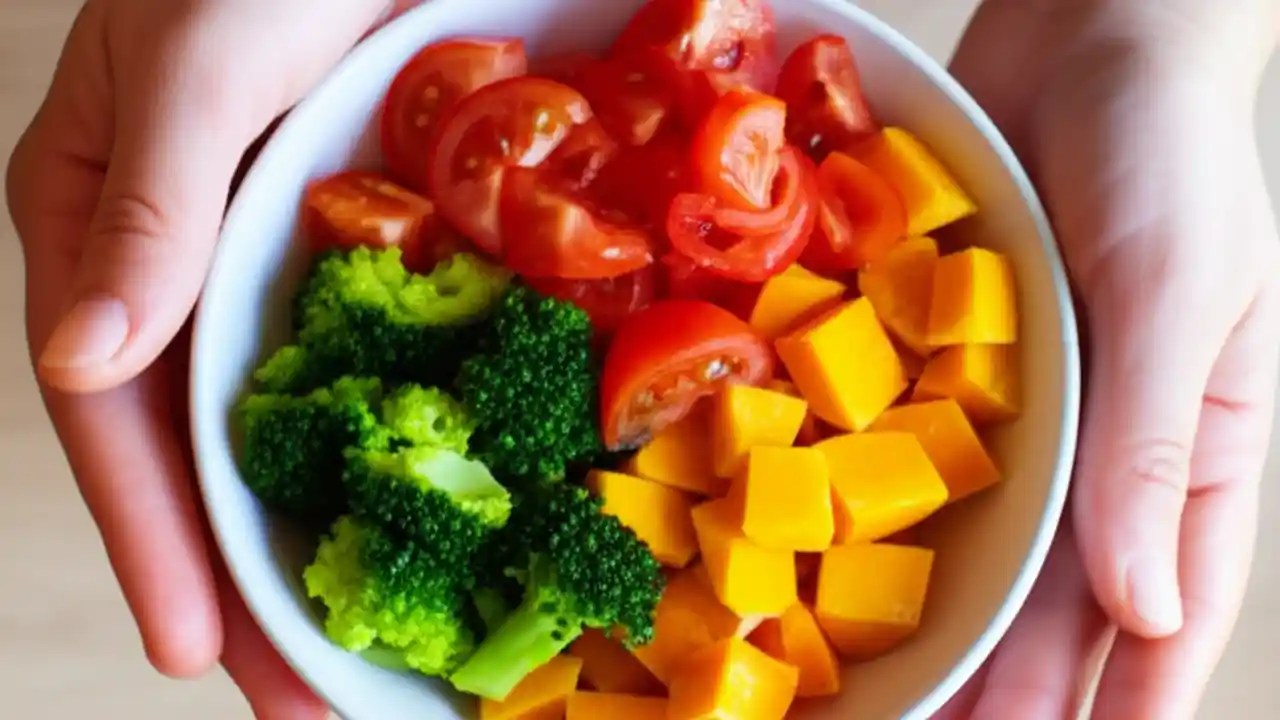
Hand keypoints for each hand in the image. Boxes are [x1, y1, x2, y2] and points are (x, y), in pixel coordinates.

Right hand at [6, 0, 396, 715]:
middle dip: (251, 580)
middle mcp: (185, 265)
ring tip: (373, 650)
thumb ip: (141, 207)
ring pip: (294, 425)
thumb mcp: (193, 66)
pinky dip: (397, 443)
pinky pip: (376, 361)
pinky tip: (436, 508)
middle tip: (306, 703)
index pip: (115, 417)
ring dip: (328, 535)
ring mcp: (278, 259)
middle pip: (211, 451)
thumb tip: (81, 360)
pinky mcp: (366, 240)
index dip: (160, 539)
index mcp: (104, 231)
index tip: (201, 653)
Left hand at [933, 1, 1279, 716]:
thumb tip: (1144, 606)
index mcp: (1192, 449)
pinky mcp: (947, 358)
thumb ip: (1159, 445)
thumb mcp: (1180, 294)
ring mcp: (1020, 407)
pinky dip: (880, 513)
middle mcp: (1101, 445)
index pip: (1168, 607)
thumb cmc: (1171, 151)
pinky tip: (834, 568)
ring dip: (940, 627)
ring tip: (887, 702)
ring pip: (980, 545)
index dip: (1120, 700)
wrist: (1090, 31)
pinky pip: (912, 450)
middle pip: (1057, 598)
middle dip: (1011, 687)